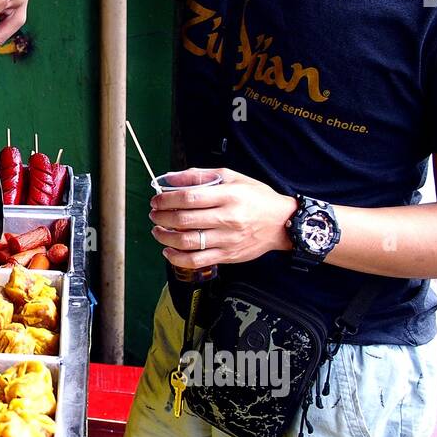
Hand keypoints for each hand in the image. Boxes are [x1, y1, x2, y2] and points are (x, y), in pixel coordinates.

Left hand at [150, 167, 295, 268]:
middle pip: (185, 220)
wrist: (282, 223)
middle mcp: (228, 219)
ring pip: (187, 242)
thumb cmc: (256, 198)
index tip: (156, 200)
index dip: (167, 199)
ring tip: (157, 231)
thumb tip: (171, 177)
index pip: (189, 198)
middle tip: (154, 214)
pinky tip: (168, 250)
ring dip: (165, 237)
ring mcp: (227, 240)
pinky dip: (177, 257)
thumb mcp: (233, 177)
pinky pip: (197, 260)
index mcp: (228, 196)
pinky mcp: (227, 256)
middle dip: (162, 217)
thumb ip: (201, 176)